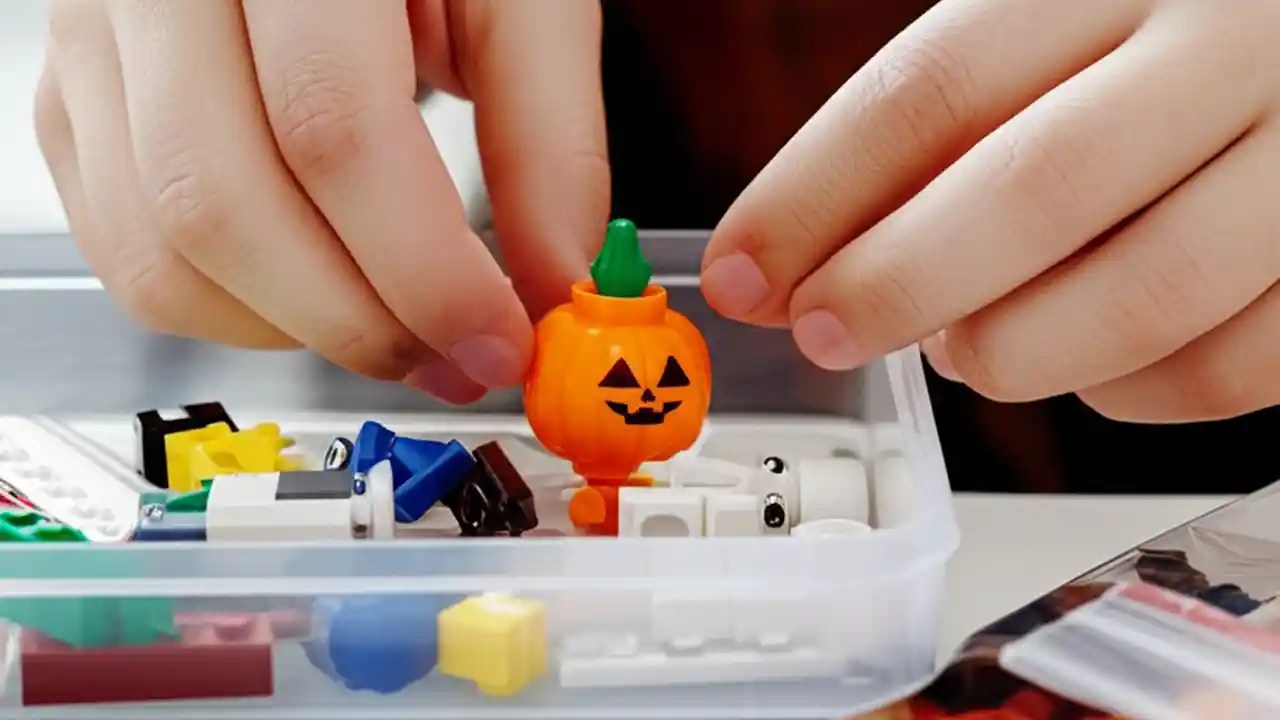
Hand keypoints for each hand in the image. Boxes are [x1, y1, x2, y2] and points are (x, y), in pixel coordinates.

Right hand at [36, 0, 607, 403]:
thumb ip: (546, 136)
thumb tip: (556, 283)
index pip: (329, 127)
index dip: (423, 269)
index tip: (497, 339)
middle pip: (222, 207)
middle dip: (359, 323)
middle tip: (453, 358)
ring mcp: (94, 41)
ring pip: (160, 252)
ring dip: (295, 331)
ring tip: (394, 328)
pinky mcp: (74, 98)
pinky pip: (128, 254)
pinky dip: (234, 312)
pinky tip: (316, 296)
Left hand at [702, 0, 1279, 422]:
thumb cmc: (1159, 55)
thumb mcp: (1055, 37)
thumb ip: (942, 130)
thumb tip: (797, 264)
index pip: (934, 88)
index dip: (814, 195)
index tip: (740, 273)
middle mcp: (1231, 48)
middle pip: (1036, 187)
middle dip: (899, 285)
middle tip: (824, 333)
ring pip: (1143, 297)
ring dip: (1012, 351)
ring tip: (967, 350)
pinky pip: (1224, 371)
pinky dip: (1125, 394)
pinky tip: (1088, 361)